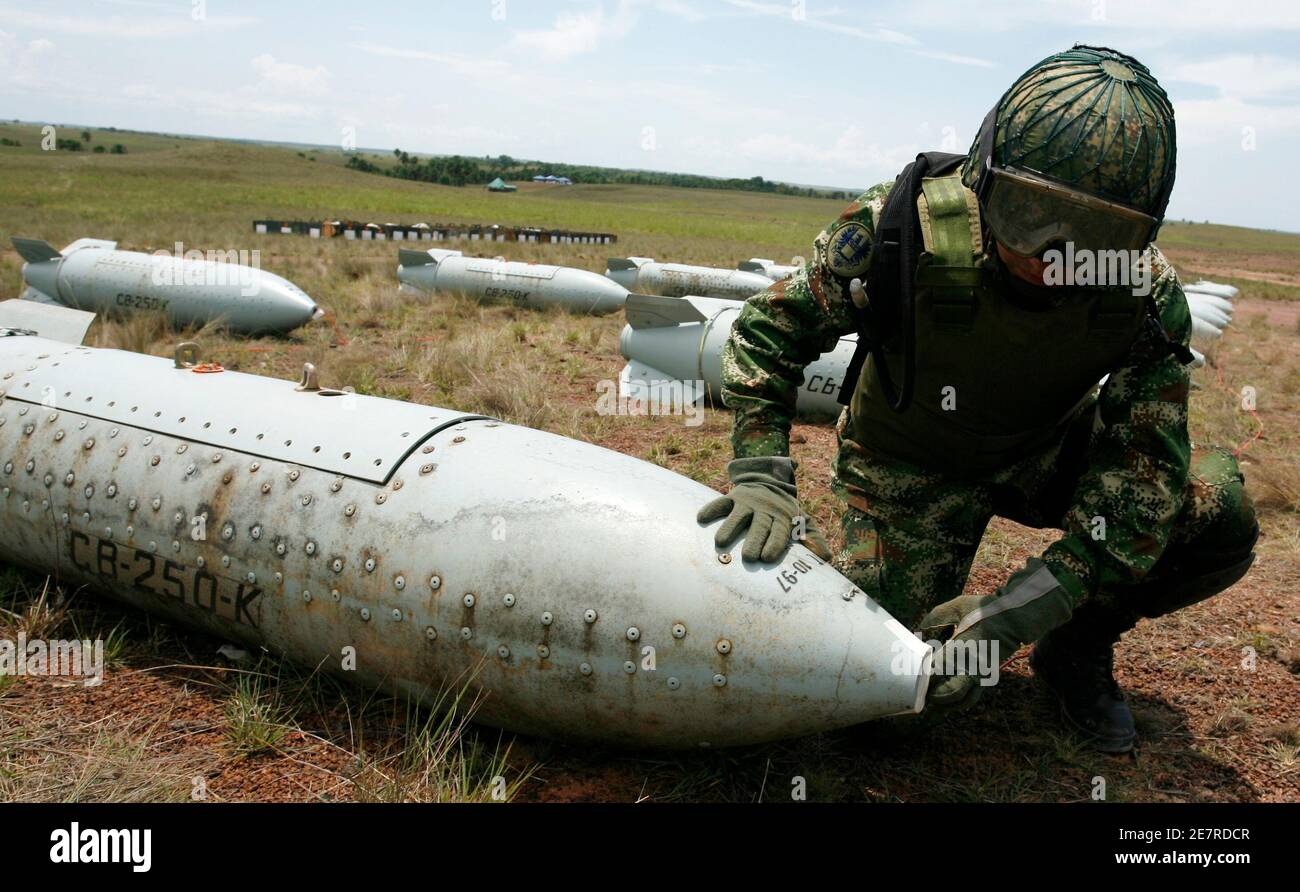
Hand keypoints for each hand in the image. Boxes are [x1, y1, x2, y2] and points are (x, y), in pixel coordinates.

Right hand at [697, 457, 831, 562]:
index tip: (768, 557)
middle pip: (760, 526)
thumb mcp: (802, 521)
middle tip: (748, 557)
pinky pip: (721, 502)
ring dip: (730, 527)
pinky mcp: (733, 496)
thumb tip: (827, 558)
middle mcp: (765, 510)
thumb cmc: (785, 512)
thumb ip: (813, 539)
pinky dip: (712, 509)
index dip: (775, 543)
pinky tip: (702, 519)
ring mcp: (748, 502)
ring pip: (738, 515)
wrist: (770, 480)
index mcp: (783, 518)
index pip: (780, 532)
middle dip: (754, 540)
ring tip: (721, 542)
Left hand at [918, 559, 1073, 708]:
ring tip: (933, 702)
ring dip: (947, 704)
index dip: (923, 677)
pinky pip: (973, 695)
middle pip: (950, 693)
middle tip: (920, 694)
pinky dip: (960, 700)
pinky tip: (948, 698)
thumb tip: (920, 628)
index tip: (912, 675)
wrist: (1014, 616)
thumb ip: (936, 617)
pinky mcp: (988, 676)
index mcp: (960, 649)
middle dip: (934, 696)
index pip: (937, 671)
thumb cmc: (984, 610)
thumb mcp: (957, 607)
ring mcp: (982, 674)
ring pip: (963, 700)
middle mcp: (971, 666)